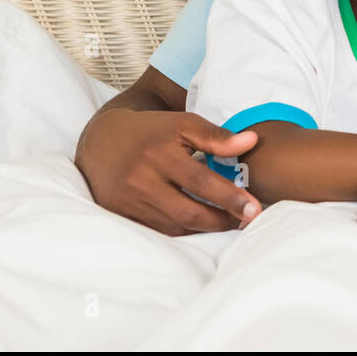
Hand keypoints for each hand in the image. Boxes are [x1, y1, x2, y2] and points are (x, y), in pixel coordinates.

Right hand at [75, 108, 262, 234]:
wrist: (101, 141)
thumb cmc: (151, 131)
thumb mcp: (181, 124)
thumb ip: (216, 135)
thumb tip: (252, 141)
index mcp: (159, 155)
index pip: (200, 181)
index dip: (229, 197)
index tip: (255, 208)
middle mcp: (142, 181)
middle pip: (188, 211)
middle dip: (222, 219)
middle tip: (248, 219)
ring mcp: (130, 202)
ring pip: (175, 226)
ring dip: (206, 227)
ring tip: (231, 220)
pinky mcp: (123, 216)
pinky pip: (160, 231)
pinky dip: (184, 229)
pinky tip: (202, 223)